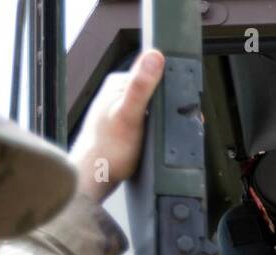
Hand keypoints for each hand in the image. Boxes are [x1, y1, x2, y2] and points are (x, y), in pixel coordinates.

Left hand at [69, 50, 165, 202]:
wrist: (95, 177)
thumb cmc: (108, 150)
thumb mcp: (130, 114)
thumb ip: (141, 85)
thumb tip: (154, 56)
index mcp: (117, 83)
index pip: (153, 73)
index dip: (171, 87)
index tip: (180, 105)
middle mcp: (117, 93)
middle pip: (154, 91)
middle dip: (168, 105)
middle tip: (172, 124)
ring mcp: (120, 108)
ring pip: (152, 106)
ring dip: (162, 118)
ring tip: (162, 132)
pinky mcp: (124, 124)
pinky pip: (147, 120)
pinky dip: (155, 128)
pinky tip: (153, 138)